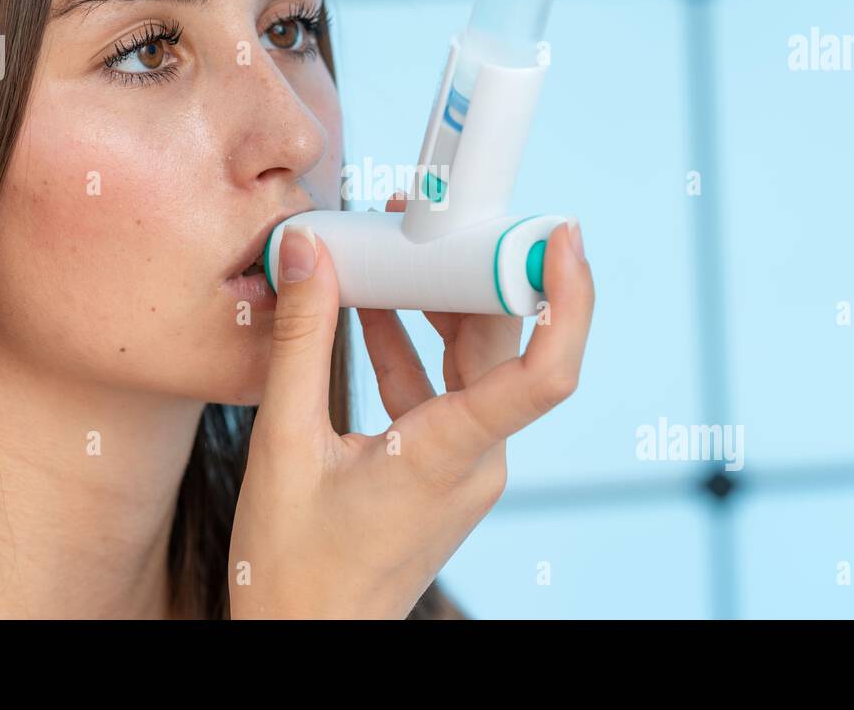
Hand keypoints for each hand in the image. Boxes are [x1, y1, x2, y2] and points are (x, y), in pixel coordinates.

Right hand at [227, 197, 593, 618]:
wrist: (304, 640)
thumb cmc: (294, 566)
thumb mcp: (285, 442)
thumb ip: (302, 338)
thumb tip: (307, 252)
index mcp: (451, 455)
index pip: (546, 372)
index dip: (568, 297)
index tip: (562, 235)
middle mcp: (476, 460)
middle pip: (504, 347)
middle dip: (476, 273)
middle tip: (436, 214)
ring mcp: (464, 467)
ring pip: (474, 364)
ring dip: (437, 306)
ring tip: (393, 249)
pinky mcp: (442, 470)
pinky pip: (443, 391)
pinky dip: (411, 347)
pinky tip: (368, 310)